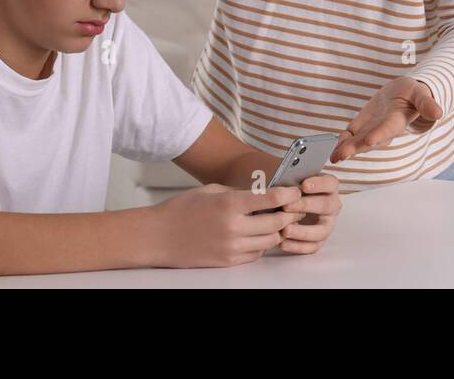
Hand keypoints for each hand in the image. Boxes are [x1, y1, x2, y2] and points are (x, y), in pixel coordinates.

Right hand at [149, 183, 302, 267]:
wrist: (158, 236)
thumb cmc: (182, 209)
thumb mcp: (211, 191)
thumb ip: (238, 193)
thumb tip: (262, 195)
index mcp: (230, 204)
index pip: (271, 199)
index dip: (288, 194)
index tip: (295, 192)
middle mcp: (234, 227)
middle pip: (277, 223)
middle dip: (288, 215)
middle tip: (292, 208)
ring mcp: (232, 247)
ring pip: (270, 241)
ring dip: (276, 231)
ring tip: (274, 222)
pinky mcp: (228, 261)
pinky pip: (256, 254)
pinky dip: (261, 245)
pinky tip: (255, 236)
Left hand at [277, 174, 341, 254]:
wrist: (288, 208)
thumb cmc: (290, 192)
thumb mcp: (290, 183)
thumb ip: (288, 181)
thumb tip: (278, 181)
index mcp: (329, 188)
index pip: (330, 183)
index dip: (319, 184)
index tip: (304, 185)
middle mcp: (331, 206)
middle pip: (326, 206)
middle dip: (306, 206)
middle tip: (287, 206)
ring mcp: (327, 224)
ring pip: (322, 231)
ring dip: (303, 231)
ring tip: (285, 230)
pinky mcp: (319, 240)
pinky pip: (312, 247)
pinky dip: (298, 246)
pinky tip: (283, 243)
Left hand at [329, 77, 442, 162]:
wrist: (404, 95)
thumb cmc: (414, 94)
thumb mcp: (421, 94)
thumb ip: (427, 104)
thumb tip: (438, 113)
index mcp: (397, 120)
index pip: (388, 129)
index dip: (380, 135)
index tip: (370, 142)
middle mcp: (383, 129)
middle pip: (369, 139)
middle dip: (355, 148)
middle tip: (341, 156)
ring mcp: (372, 128)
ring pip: (358, 140)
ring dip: (345, 148)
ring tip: (333, 157)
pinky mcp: (363, 124)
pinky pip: (351, 134)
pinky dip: (342, 140)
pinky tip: (332, 147)